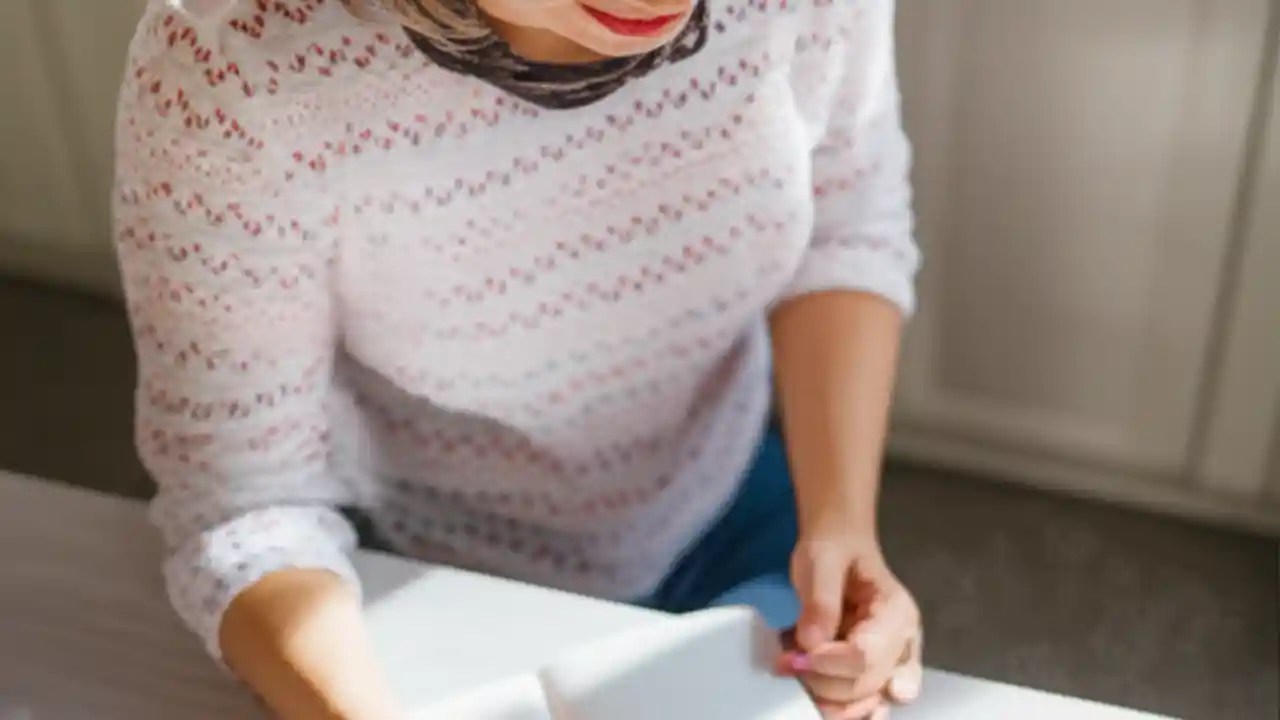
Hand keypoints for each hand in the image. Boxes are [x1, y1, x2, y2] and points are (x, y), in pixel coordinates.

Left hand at [778, 536, 922, 719]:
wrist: (838, 547)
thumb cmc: (834, 550)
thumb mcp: (822, 562)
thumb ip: (820, 602)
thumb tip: (812, 643)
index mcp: (897, 614)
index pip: (866, 655)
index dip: (828, 662)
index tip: (795, 656)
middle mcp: (903, 645)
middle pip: (866, 684)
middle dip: (822, 682)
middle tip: (787, 662)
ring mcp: (892, 663)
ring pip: (869, 702)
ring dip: (831, 703)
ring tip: (799, 679)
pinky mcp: (874, 673)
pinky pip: (867, 704)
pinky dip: (844, 709)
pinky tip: (821, 706)